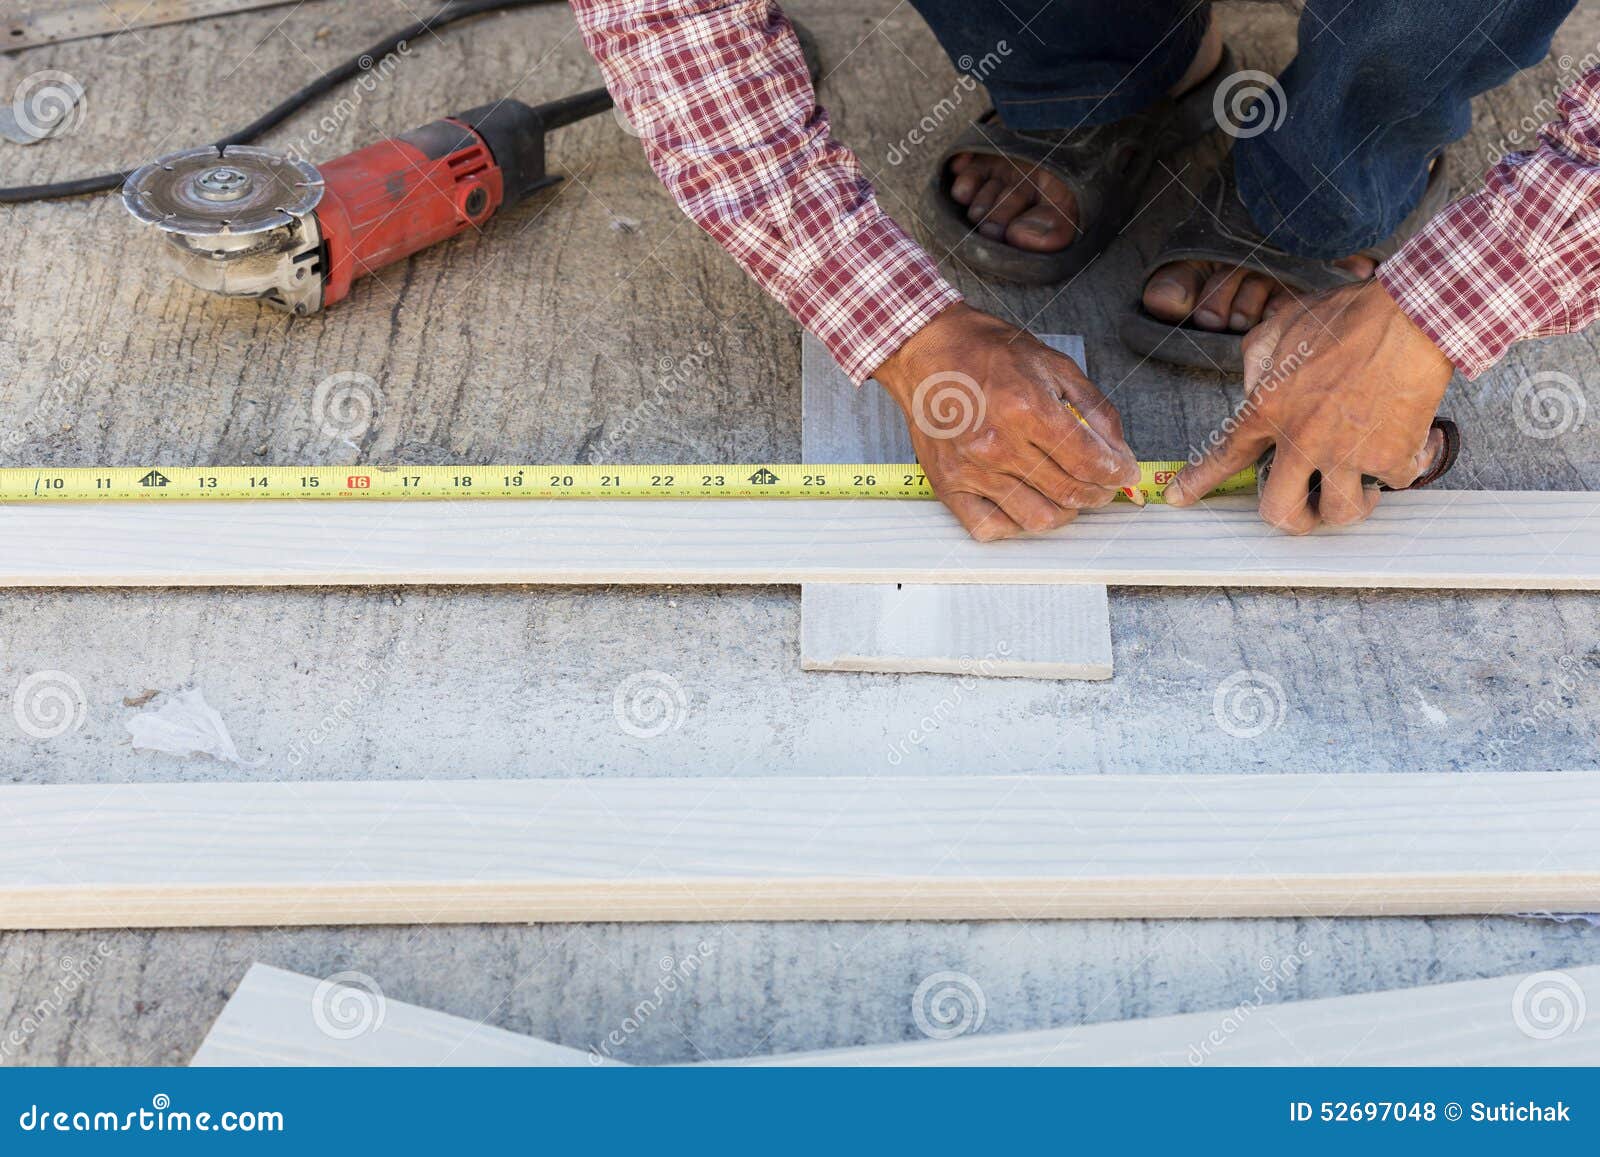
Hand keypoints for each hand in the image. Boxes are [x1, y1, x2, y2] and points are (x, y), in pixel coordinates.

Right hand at [873, 303, 1139, 539]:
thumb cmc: (986, 352)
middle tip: (1102, 484)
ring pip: (1037, 518)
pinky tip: (1025, 503)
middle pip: (1069, 493)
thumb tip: (1119, 452)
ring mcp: (970, 469)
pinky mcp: (947, 484)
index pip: (1090, 462)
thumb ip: (1095, 409)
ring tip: (1067, 494)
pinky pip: (988, 527)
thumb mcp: (1054, 364)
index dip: (1118, 472)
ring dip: (1064, 512)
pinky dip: (1015, 525)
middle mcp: (998, 444)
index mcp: (1028, 408)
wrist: (925, 350)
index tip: (1123, 471)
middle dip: (1098, 493)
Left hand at [1166, 280, 1453, 532]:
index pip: (1224, 454)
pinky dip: (1401, 468)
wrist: (1411, 315)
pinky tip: (1406, 444)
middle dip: (1292, 519)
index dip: (1198, 482)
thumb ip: (1257, 359)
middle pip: (1280, 512)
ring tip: (1359, 484)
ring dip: (1349, 505)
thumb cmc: (1349, 314)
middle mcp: (1302, 439)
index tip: (1178, 498)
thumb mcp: (1282, 325)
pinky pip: (1392, 484)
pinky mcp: (1389, 456)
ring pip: (1338, 513)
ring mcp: (1345, 452)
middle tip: (1304, 507)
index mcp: (1270, 408)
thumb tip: (1254, 386)